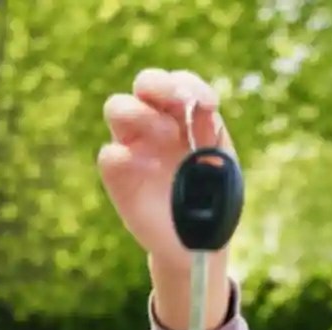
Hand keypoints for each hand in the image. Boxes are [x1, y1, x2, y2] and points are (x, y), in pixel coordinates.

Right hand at [98, 69, 236, 273]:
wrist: (197, 243)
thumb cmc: (212, 200)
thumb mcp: (222, 169)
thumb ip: (211, 138)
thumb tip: (204, 108)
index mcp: (185, 117)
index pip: (180, 84)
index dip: (190, 85)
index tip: (209, 103)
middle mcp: (155, 124)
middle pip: (144, 84)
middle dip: (158, 84)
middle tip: (179, 103)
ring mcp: (133, 147)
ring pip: (118, 107)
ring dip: (141, 114)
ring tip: (166, 136)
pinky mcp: (118, 176)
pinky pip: (109, 155)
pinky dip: (126, 157)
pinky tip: (150, 169)